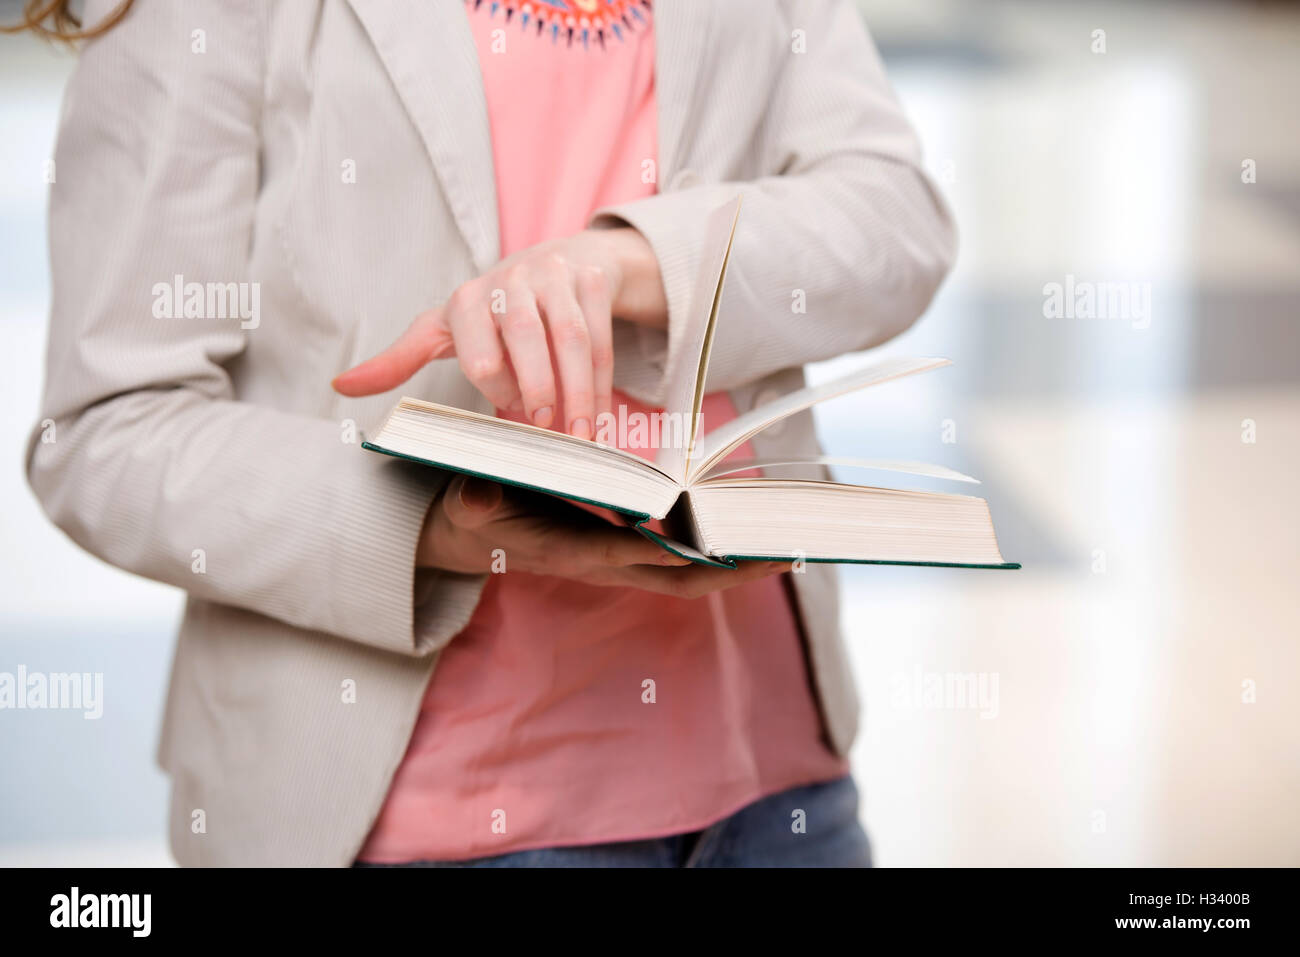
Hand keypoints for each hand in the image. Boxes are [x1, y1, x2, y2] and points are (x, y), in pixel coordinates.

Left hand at [333, 227, 666, 439]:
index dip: (494, 381)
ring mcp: (554, 276)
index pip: (474, 340)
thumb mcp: (444, 330)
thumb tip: (341, 387)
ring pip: (569, 336)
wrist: (563, 260)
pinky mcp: (591, 281)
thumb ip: (399, 360)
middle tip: (546, 431)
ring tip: (581, 437)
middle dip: (536, 384)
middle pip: (523, 333)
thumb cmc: (495, 310)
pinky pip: (602, 335)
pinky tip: (601, 417)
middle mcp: (508, 280)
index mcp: (465, 299)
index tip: (512, 419)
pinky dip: (603, 381)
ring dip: (578, 391)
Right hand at [419, 476, 789, 598]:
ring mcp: (620, 562)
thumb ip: (473, 500)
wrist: (476, 537)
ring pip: (689, 574)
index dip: (671, 553)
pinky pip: (682, 559)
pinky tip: (747, 529)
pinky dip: (717, 549)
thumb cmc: (477, 513)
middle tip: (783, 552)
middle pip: (681, 579)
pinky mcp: (627, 552)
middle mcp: (605, 565)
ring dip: (736, 563)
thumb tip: (475, 496)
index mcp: (571, 552)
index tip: (712, 544)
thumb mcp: (467, 502)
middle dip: (732, 570)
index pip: (631, 556)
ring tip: (782, 544)